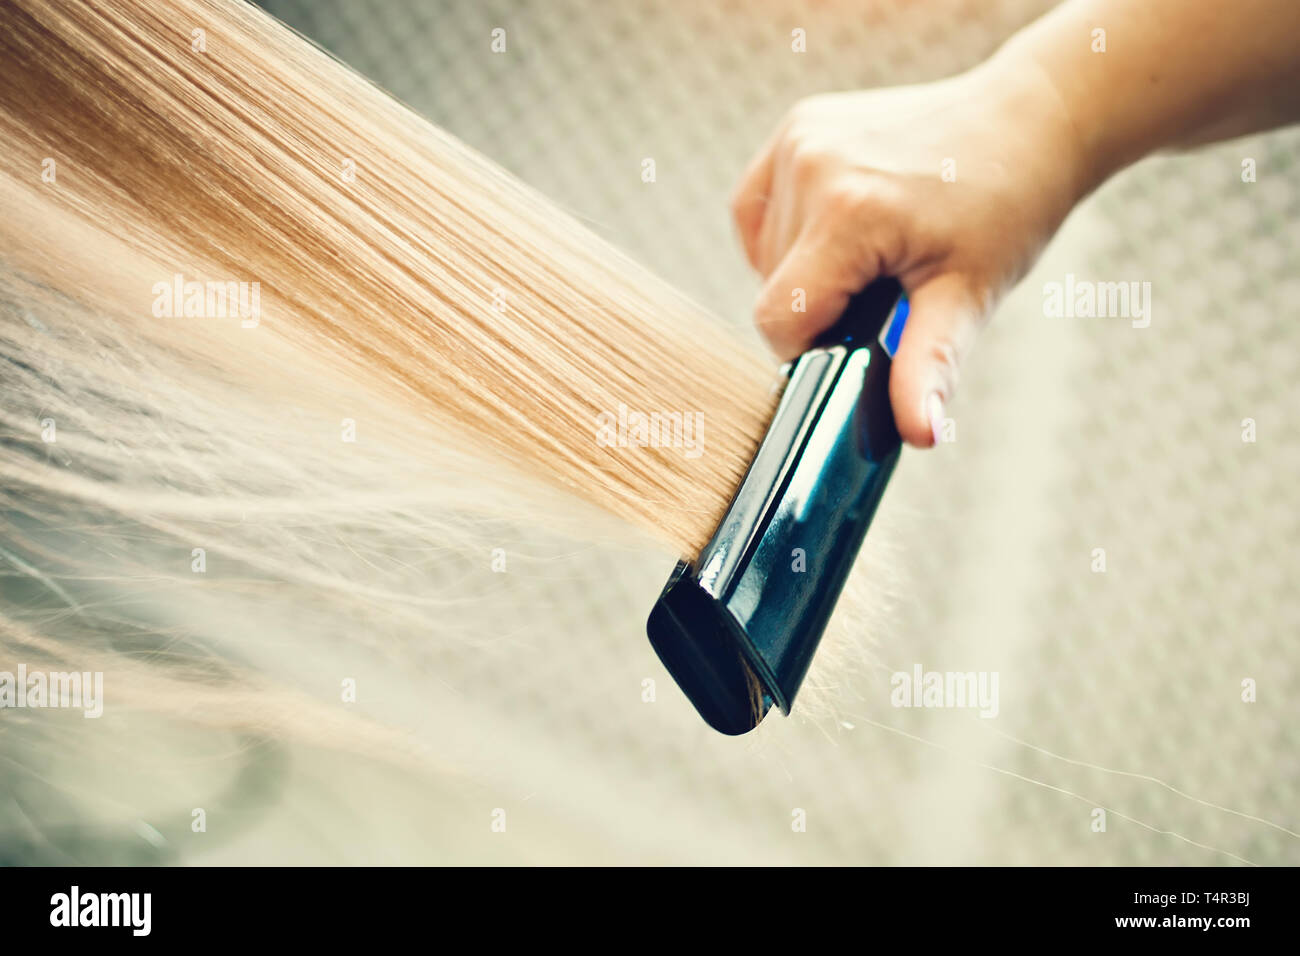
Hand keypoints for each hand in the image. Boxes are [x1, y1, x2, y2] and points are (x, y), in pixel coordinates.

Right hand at [731, 59, 1086, 446]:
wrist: (1031, 120)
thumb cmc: (1009, 207)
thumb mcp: (969, 296)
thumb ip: (928, 368)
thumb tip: (918, 434)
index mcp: (848, 212)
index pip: (779, 320)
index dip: (815, 347)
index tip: (864, 336)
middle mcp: (812, 164)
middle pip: (772, 288)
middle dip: (820, 305)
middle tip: (886, 286)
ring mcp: (800, 138)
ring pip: (764, 252)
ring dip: (805, 269)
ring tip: (873, 251)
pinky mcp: (798, 126)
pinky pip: (761, 207)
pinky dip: (789, 233)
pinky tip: (840, 230)